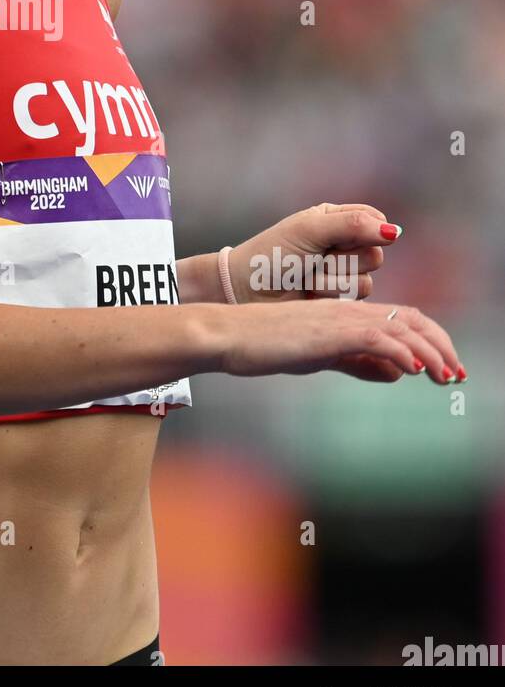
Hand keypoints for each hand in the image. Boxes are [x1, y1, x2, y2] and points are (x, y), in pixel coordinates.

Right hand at [217, 298, 462, 385]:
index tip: (448, 368)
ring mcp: (339, 318)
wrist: (228, 335)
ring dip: (431, 351)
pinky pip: (376, 338)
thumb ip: (358, 362)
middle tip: (458, 374)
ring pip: (401, 326)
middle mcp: (348, 310)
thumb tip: (399, 372)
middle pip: (412, 319)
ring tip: (447, 376)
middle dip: (441, 345)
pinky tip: (415, 369)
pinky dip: (401, 351)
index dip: (431, 341)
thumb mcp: (320, 356)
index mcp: (346, 314)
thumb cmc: (265, 345)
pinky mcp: (329, 331)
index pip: (404, 319)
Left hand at [225, 202, 399, 305]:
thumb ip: (353, 225)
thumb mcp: (310, 230)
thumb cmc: (271, 255)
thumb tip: (395, 231)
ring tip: (305, 277)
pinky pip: (355, 301)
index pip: (374, 221)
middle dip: (342, 260)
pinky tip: (308, 293)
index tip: (336, 239)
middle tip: (313, 260)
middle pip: (374, 254)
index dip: (364, 232)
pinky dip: (328, 296)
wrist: (246, 290)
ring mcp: (342, 275)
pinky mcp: (339, 302)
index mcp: (335, 219)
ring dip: (332, 281)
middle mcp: (343, 246)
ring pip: (366, 281)